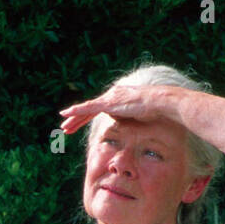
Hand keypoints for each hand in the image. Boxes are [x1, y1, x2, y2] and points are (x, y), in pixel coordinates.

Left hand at [58, 84, 179, 134]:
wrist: (161, 104)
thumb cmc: (154, 112)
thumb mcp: (137, 117)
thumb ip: (126, 119)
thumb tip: (121, 125)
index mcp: (118, 98)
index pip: (98, 109)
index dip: (86, 118)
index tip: (76, 126)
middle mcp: (112, 95)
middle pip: (90, 109)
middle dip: (77, 120)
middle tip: (66, 128)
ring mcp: (110, 97)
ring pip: (86, 109)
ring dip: (74, 119)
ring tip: (64, 128)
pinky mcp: (109, 101)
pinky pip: (88, 107)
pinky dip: (76, 111)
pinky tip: (65, 114)